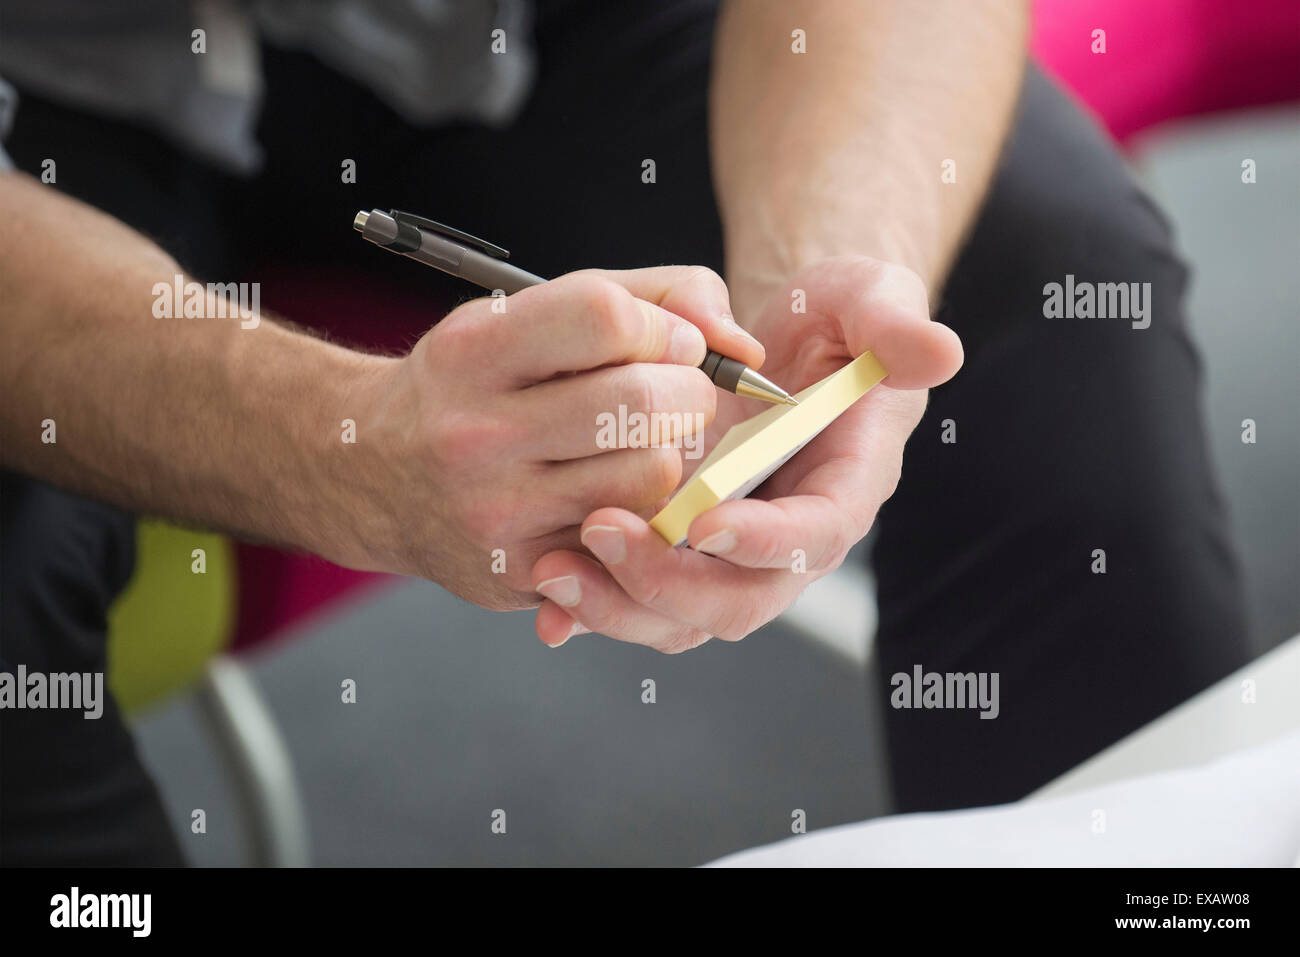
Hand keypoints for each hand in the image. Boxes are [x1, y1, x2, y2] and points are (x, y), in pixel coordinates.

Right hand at [318, 266, 764, 610]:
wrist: (370, 473)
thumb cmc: (474, 383)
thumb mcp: (529, 316)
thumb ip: (647, 299)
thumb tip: (740, 342)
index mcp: (474, 351)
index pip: (607, 317)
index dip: (662, 326)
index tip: (666, 342)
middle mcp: (475, 432)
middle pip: (641, 400)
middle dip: (688, 390)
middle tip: (676, 394)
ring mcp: (496, 511)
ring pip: (650, 476)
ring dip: (669, 454)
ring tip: (642, 444)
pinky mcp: (518, 573)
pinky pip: (630, 538)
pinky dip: (642, 512)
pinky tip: (614, 492)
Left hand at [529, 256, 961, 650]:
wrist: (787, 340)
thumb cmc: (837, 323)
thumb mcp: (873, 302)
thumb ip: (898, 328)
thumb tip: (939, 350)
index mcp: (843, 489)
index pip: (814, 535)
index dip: (766, 540)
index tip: (710, 521)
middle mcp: (785, 538)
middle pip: (738, 598)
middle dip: (671, 580)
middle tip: (606, 534)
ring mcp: (729, 553)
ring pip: (681, 614)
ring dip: (619, 604)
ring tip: (557, 571)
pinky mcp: (680, 550)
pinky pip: (639, 596)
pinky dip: (592, 606)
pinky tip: (542, 592)